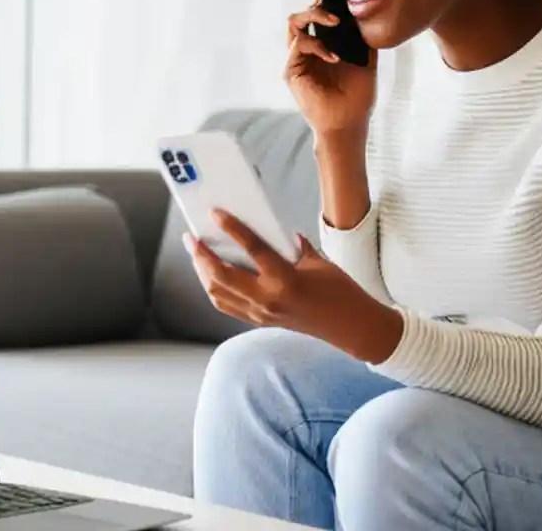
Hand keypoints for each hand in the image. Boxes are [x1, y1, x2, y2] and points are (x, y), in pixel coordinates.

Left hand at [185, 208, 401, 363]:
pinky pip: (226, 305)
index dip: (231, 228)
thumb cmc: (340, 292)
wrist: (351, 327)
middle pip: (221, 276)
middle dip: (200, 255)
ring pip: (218, 293)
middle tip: (190, 237)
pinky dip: (214, 288)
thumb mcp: (318, 261)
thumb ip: (293, 245)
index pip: (252, 249)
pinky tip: (210, 274)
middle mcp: (267, 299)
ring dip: (202, 273)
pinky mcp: (259, 321)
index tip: (214, 213)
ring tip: (196, 253)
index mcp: (285, 280)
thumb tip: (275, 231)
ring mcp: (261, 313)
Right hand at [284, 6, 377, 137]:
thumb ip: (364, 38)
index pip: (317, 14)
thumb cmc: (356, 95)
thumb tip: (370, 13)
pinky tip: (334, 57)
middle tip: (338, 10)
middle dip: (319, 4)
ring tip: (335, 22)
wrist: (348, 122)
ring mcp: (297, 59)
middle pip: (302, 13)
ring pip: (293, 23)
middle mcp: (306, 48)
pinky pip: (297, 47)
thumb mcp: (366, 59)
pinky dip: (316, 46)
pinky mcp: (292, 72)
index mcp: (322, 43)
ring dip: (313, 16)